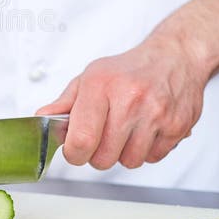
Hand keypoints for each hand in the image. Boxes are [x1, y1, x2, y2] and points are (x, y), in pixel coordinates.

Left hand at [36, 35, 207, 170]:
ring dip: (124, 153)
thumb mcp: (91, 76)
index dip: (74, 153)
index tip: (75, 149)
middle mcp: (130, 100)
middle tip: (103, 137)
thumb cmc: (129, 69)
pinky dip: (147, 150)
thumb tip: (42, 120)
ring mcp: (156, 114)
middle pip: (104, 158)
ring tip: (126, 131)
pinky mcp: (177, 127)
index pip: (81, 140)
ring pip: (130, 161)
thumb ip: (65, 103)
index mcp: (101, 86)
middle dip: (98, 154)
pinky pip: (153, 158)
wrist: (175, 57)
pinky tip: (146, 130)